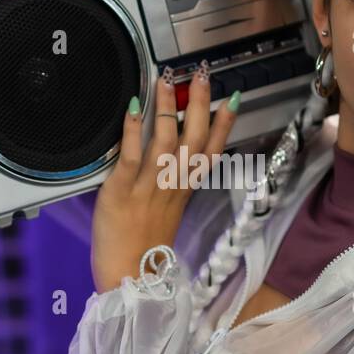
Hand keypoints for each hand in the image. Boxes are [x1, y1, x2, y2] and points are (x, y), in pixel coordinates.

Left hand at [91, 68, 240, 294]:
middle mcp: (172, 185)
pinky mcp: (121, 191)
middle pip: (194, 139)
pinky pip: (131, 156)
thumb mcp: (168, 214)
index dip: (225, 124)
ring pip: (165, 141)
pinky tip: (132, 108)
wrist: (130, 278)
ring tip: (166, 80)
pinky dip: (132, 130)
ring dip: (167, 107)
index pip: (211, 151)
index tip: (232, 98)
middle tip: (203, 75)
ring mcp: (148, 187)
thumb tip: (170, 158)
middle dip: (200, 105)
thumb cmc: (144, 249)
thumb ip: (170, 186)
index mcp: (184, 190)